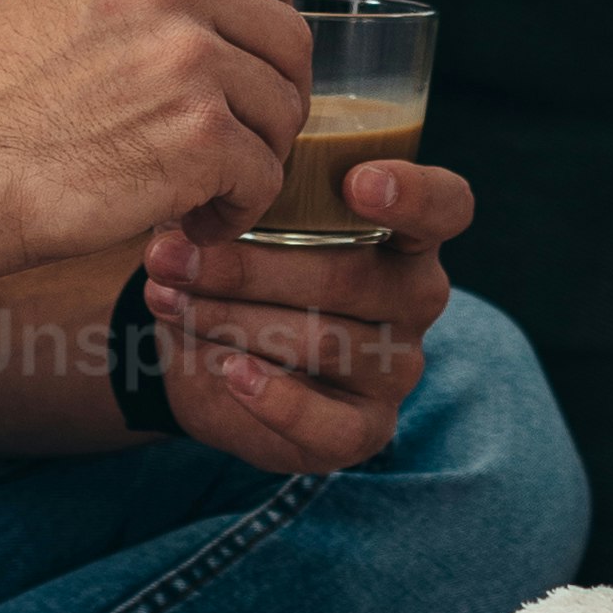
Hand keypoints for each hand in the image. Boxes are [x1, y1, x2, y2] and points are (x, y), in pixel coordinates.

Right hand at [0, 0, 305, 283]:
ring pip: (281, 111)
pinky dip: (236, 212)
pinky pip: (263, 177)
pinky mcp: (198, 135)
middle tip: (232, 147)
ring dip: (251, 161)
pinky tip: (183, 223)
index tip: (244, 74)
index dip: (266, 28)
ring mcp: (186, 55)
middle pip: (289, 39)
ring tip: (194, 193)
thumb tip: (229, 16)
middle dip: (271, 101)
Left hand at [137, 153, 471, 477]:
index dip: (412, 193)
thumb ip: (242, 201)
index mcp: (405, 233)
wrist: (216, 363)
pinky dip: (272, 399)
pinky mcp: (365, 429)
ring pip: (324, 341)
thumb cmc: (246, 270)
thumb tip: (188, 197)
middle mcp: (415, 298)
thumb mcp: (247, 225)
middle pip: (351, 276)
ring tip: (167, 299)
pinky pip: (327, 423)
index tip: (357, 183)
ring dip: (234, 320)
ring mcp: (396, 368)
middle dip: (248, 265)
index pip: (445, 206)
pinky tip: (228, 372)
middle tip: (170, 254)